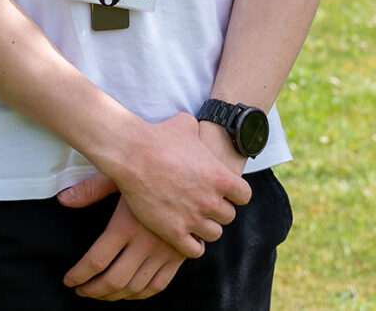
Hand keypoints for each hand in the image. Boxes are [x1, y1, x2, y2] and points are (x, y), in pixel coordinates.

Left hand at [57, 175, 187, 299]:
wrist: (192, 171)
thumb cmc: (152, 169)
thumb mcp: (118, 175)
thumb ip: (90, 190)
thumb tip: (63, 200)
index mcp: (127, 224)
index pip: (96, 261)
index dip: (79, 275)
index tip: (69, 280)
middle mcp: (146, 242)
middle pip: (114, 280)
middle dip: (93, 291)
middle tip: (82, 291)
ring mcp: (165, 251)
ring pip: (136, 288)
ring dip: (115, 296)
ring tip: (100, 294)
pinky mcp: (180, 255)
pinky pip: (159, 285)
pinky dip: (141, 294)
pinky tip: (128, 291)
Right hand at [92, 113, 250, 255]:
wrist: (131, 154)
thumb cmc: (158, 136)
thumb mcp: (186, 125)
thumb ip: (199, 133)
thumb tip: (199, 130)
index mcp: (220, 177)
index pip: (244, 196)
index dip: (233, 194)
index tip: (221, 191)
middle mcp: (211, 201)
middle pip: (229, 216)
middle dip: (217, 210)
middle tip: (202, 203)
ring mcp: (193, 218)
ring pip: (214, 234)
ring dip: (205, 227)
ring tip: (193, 219)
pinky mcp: (174, 232)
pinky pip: (195, 250)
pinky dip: (192, 244)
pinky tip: (184, 235)